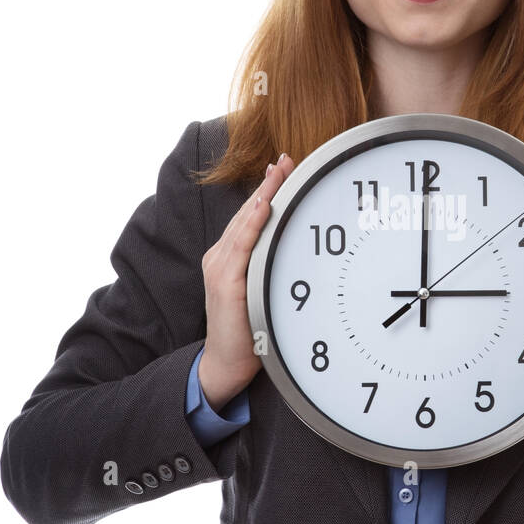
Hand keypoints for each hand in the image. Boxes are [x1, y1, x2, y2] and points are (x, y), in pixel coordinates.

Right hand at [198, 152, 295, 410]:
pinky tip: (263, 208)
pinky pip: (240, 247)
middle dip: (268, 185)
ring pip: (244, 224)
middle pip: (248, 213)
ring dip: (263, 197)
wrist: (227, 363)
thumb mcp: (264, 292)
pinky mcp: (225, 284)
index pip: (252, 216)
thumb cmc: (250, 330)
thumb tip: (303, 251)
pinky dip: (251, 225)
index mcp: (230, 257)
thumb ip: (274, 269)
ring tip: (278, 174)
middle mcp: (220, 257)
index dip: (268, 190)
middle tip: (287, 160)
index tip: (285, 166)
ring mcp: (220, 268)